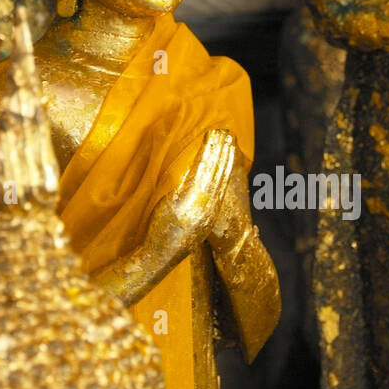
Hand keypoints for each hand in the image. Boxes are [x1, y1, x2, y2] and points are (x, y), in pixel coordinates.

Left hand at [146, 128, 238, 260]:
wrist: (158, 255)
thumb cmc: (168, 236)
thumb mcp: (185, 218)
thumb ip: (190, 203)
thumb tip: (187, 188)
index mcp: (208, 210)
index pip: (220, 181)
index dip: (226, 162)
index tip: (229, 144)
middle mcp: (207, 206)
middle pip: (219, 174)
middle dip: (224, 152)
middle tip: (228, 132)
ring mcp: (198, 205)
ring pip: (211, 173)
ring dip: (216, 152)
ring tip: (218, 134)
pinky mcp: (186, 203)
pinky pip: (197, 178)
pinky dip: (203, 162)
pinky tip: (204, 148)